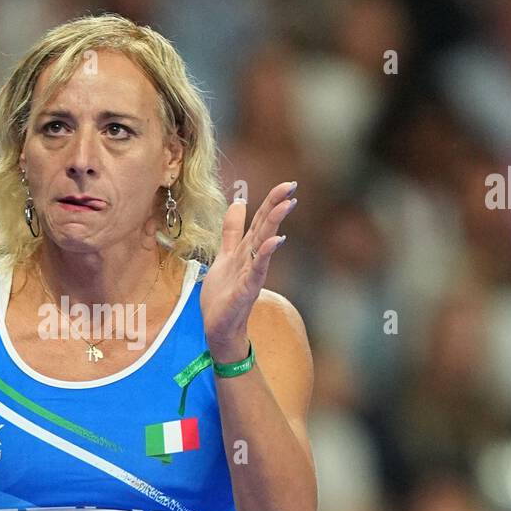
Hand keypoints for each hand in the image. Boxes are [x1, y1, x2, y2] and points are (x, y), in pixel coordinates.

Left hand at [200, 181, 296, 360]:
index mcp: (247, 250)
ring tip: (286, 205)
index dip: (271, 201)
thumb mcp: (225, 256)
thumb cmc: (223, 294)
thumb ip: (232, 231)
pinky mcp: (245, 290)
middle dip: (277, 205)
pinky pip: (257, 270)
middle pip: (265, 227)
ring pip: (264, 245)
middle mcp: (253, 259)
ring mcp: (251, 274)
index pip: (261, 220)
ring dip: (274, 224)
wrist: (219, 327)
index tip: (287, 183)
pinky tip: (274, 241)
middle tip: (291, 186)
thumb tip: (238, 203)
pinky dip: (265, 255)